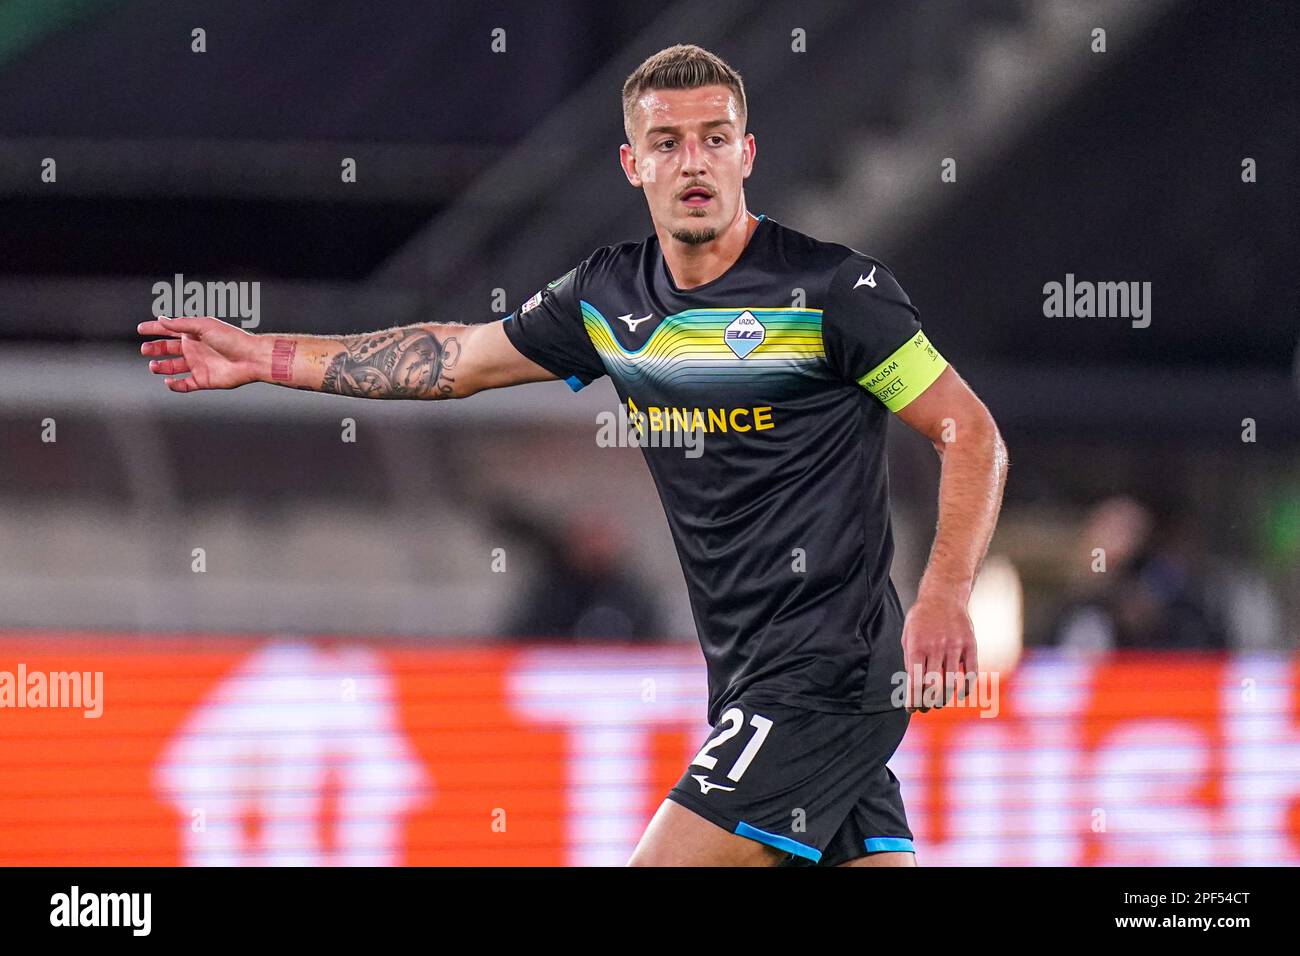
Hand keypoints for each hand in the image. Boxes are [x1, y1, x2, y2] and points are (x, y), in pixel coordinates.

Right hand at [138, 315, 265, 391]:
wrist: (250, 358)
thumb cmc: (231, 339)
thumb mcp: (204, 326)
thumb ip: (181, 324)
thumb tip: (161, 319)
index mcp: (194, 334)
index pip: (169, 330)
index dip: (154, 329)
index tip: (140, 329)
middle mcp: (194, 349)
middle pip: (168, 349)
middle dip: (155, 349)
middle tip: (145, 349)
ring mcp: (198, 365)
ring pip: (173, 367)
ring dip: (162, 367)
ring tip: (153, 366)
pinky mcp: (203, 380)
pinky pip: (185, 384)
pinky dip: (174, 385)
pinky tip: (168, 381)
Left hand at [901, 593, 977, 712]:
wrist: (943, 596)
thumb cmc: (921, 619)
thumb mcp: (908, 636)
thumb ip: (910, 660)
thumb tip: (913, 687)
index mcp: (917, 646)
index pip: (915, 682)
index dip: (913, 700)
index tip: (911, 709)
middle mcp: (936, 647)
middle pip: (933, 686)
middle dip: (928, 702)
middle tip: (926, 708)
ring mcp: (955, 646)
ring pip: (952, 682)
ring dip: (945, 697)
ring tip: (939, 702)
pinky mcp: (971, 645)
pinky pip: (972, 673)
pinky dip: (967, 688)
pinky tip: (960, 694)